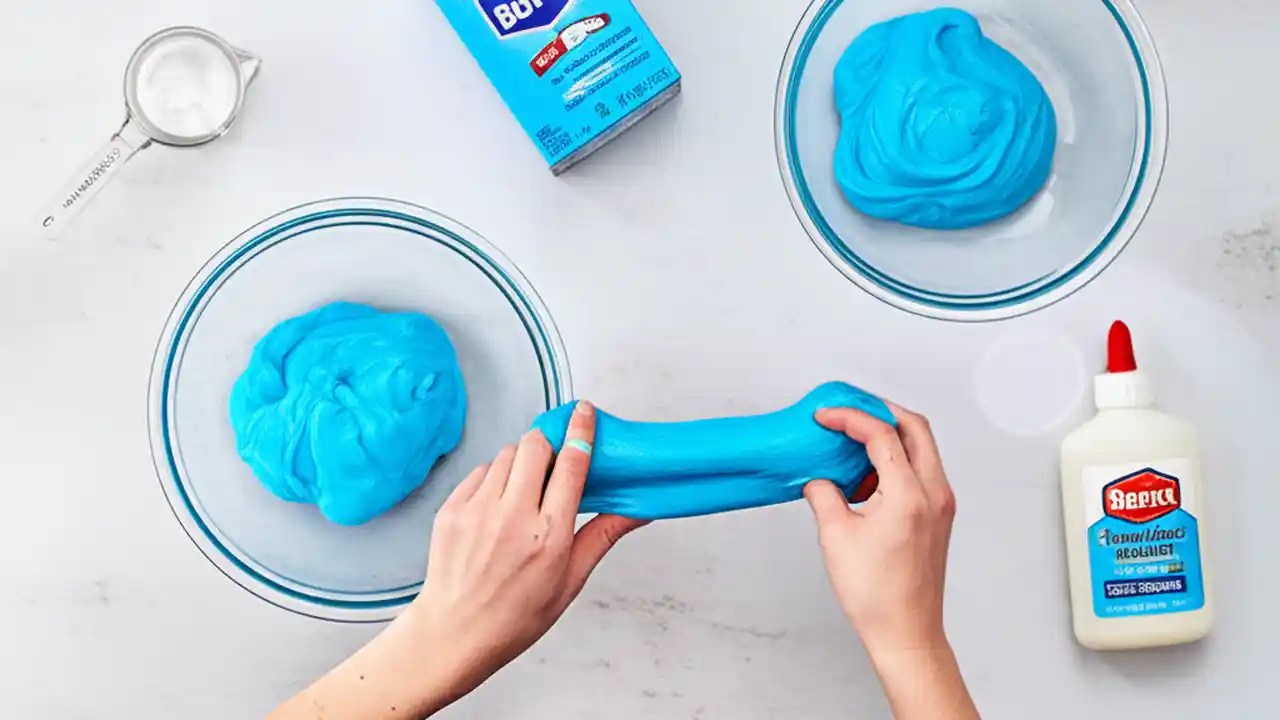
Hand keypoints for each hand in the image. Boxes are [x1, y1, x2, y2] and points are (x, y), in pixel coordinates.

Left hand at [405, 401, 646, 704]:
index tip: (585, 412)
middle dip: (549, 444)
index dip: (581, 431)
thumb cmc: (516, 615)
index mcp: (549, 536)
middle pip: (536, 446)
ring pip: (507, 455)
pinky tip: (498, 506)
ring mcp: (477, 511)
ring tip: (524, 492)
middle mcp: (512, 518)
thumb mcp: (571, 580)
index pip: (572, 464)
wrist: (456, 633)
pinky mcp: (452, 510)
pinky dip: (494, 478)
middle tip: (554, 461)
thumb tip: (638, 509)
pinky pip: (480, 471)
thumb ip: (603, 535)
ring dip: (522, 462)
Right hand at [803, 402, 953, 651]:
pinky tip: (869, 472)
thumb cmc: (876, 595)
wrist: (905, 632)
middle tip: (849, 411)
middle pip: (914, 428)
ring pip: (922, 447)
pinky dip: (898, 458)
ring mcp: (942, 504)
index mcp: (909, 495)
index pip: (881, 435)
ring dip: (890, 435)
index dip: (849, 418)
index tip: (825, 416)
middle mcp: (934, 494)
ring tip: (854, 439)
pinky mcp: (939, 515)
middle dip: (879, 411)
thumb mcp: (836, 537)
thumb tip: (818, 480)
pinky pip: (922, 470)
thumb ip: (824, 496)